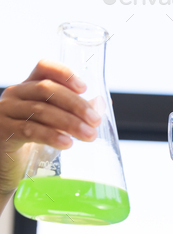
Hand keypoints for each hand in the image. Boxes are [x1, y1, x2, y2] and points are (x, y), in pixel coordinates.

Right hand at [0, 60, 101, 195]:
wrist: (5, 166)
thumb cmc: (32, 143)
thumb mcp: (54, 124)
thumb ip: (74, 112)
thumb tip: (101, 103)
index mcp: (29, 87)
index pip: (44, 68)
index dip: (64, 73)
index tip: (84, 88)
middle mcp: (16, 95)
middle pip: (47, 89)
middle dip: (75, 104)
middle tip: (95, 121)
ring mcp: (7, 112)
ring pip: (41, 110)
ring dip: (69, 122)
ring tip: (88, 135)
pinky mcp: (4, 132)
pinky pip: (29, 130)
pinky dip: (51, 136)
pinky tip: (66, 143)